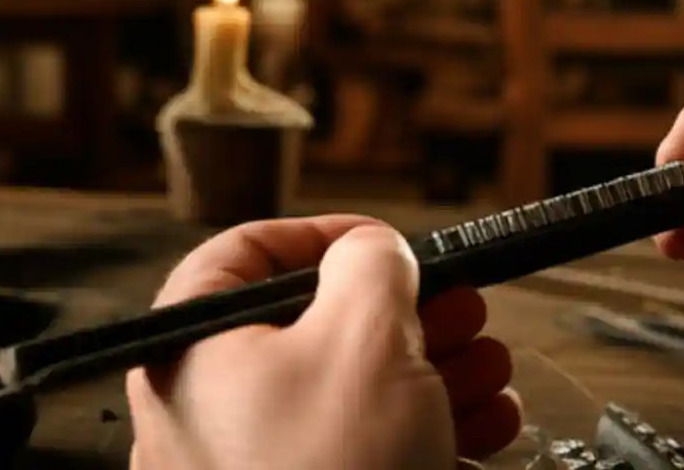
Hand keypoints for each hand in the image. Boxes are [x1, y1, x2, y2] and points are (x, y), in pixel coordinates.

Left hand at [126, 215, 521, 469]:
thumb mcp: (364, 337)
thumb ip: (373, 265)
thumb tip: (374, 249)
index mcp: (194, 350)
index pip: (245, 255)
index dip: (323, 236)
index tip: (386, 244)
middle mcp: (212, 409)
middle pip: (315, 326)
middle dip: (408, 313)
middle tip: (461, 306)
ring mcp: (257, 466)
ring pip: (351, 391)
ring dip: (434, 369)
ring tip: (488, 365)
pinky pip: (362, 451)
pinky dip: (422, 430)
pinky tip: (482, 423)